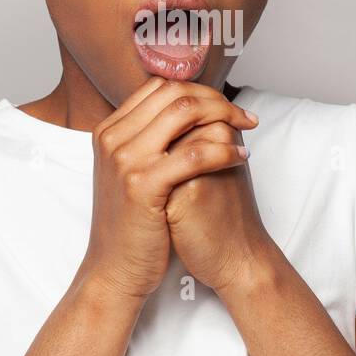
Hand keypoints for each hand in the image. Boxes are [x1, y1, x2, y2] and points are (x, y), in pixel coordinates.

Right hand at [81, 77, 257, 300]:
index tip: (226, 106)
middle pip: (174, 93)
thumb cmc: (134, 223)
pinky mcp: (142, 184)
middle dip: (217, 99)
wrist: (116, 268)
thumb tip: (189, 110)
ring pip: (185, 112)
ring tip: (246, 130)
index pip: (160, 87)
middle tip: (244, 115)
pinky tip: (240, 158)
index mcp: (109, 130)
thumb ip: (150, 140)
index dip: (199, 90)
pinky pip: (194, 153)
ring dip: (225, 117)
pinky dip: (224, 151)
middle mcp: (112, 137)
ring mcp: (124, 159)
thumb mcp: (132, 172)